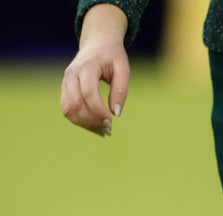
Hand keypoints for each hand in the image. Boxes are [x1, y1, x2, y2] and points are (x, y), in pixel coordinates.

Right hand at [61, 4, 130, 136]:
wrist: (97, 43)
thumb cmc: (112, 56)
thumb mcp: (123, 69)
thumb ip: (121, 90)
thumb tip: (116, 113)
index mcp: (86, 67)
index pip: (88, 92)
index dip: (98, 110)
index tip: (111, 121)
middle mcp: (71, 74)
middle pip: (75, 102)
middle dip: (91, 120)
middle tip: (109, 130)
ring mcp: (65, 81)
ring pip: (68, 108)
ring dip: (84, 123)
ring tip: (102, 131)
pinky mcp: (65, 89)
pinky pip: (67, 108)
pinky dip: (79, 120)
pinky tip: (94, 125)